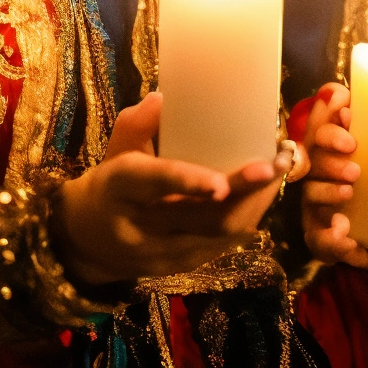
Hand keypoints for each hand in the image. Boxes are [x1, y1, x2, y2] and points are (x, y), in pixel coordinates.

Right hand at [53, 93, 285, 285]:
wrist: (86, 243)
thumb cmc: (110, 187)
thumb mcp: (115, 151)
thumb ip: (136, 125)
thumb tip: (163, 99)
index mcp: (120, 187)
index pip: (155, 184)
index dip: (188, 183)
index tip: (221, 181)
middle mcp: (141, 226)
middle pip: (200, 216)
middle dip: (245, 192)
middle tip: (275, 164)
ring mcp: (162, 254)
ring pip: (218, 236)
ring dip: (255, 204)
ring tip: (280, 172)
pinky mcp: (179, 268)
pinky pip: (222, 246)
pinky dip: (247, 218)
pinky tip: (264, 194)